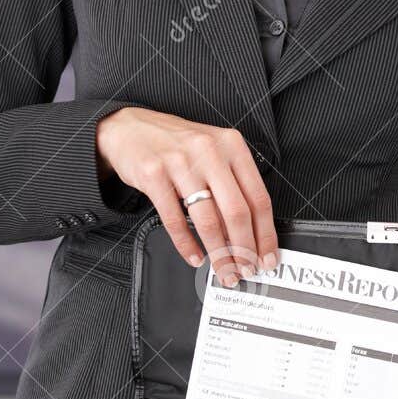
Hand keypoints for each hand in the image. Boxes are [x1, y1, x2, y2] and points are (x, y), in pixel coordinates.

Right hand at [95, 107, 278, 284]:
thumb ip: (233, 183)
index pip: (258, 198)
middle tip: (247, 269)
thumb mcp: (213, 151)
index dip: (266, 234)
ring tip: (225, 270)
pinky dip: (187, 245)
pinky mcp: (154, 175)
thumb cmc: (176, 144)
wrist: (130, 128)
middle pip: (237, 212)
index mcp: (232, 145)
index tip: (267, 256)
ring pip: (208, 221)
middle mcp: (209, 151)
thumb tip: (250, 231)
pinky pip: (174, 220)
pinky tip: (195, 256)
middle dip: (245, 249)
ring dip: (219, 254)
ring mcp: (180, 163)